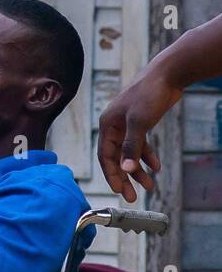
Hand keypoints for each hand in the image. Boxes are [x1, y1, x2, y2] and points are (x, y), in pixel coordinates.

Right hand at [97, 65, 174, 200]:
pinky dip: (147, 157)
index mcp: (107, 125)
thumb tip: (126, 169)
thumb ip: (132, 147)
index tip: (119, 191)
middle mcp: (114, 127)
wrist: (167, 75)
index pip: (105, 156)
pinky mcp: (141, 123)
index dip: (111, 174)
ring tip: (149, 186)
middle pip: (117, 157)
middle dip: (125, 177)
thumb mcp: (139, 123)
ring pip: (129, 153)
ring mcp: (127, 125)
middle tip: (131, 196)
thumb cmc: (148, 95)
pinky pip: (141, 145)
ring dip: (138, 170)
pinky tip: (156, 167)